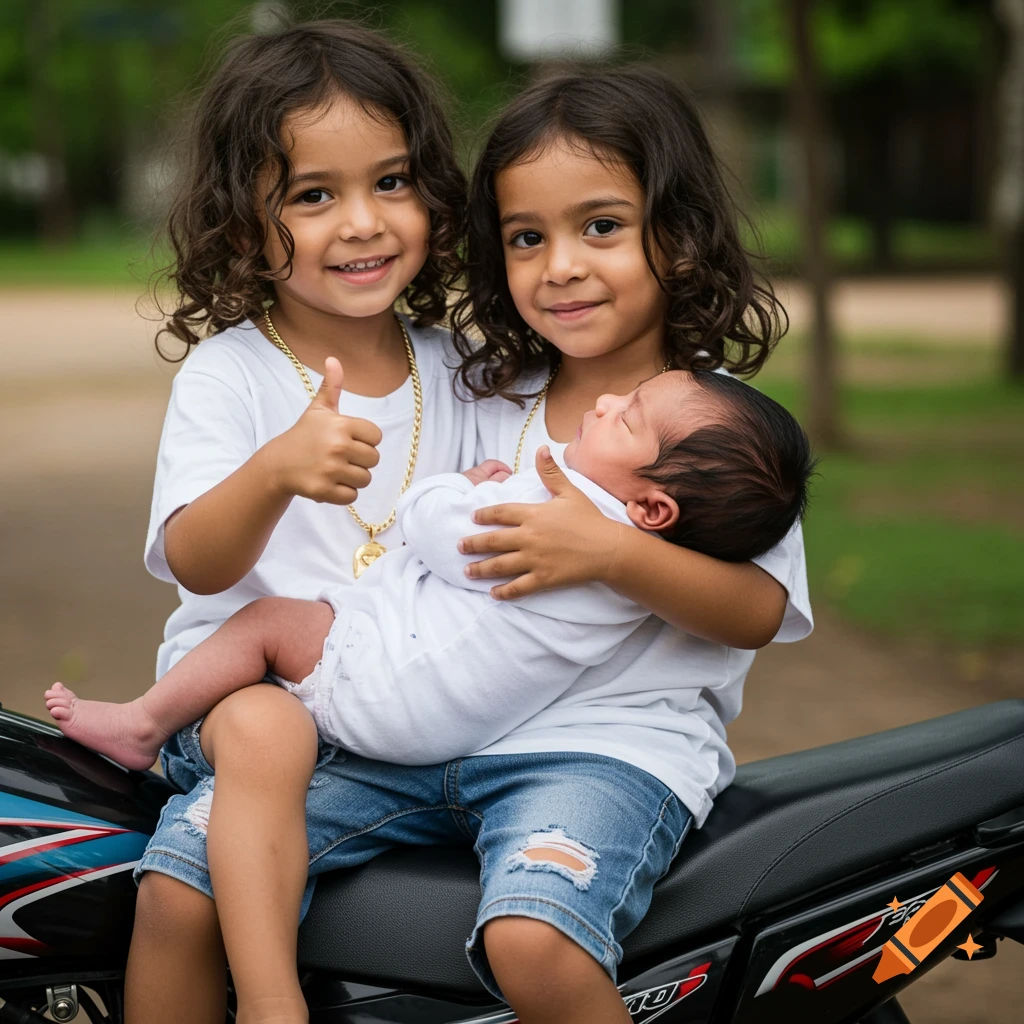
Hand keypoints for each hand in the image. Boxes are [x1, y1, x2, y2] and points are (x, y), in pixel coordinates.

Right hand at [264, 357, 382, 504]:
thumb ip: (331, 386)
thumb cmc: (304, 435)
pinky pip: (352, 496)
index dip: (365, 440)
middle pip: (374, 460)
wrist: (278, 464)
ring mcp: (330, 470)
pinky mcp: (324, 490)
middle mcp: (337, 446)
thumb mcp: (318, 410)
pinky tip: (330, 483)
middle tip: (341, 457)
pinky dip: (343, 493)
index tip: (348, 440)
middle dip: (360, 460)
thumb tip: (333, 359)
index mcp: (341, 425)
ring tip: (335, 470)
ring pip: (365, 479)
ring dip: (353, 478)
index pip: (376, 437)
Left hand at [458, 446, 622, 599]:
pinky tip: (493, 594)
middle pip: (492, 541)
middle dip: (473, 544)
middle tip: (459, 546)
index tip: (472, 517)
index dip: (483, 515)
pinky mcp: (544, 578)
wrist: (608, 548)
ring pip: (499, 565)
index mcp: (533, 514)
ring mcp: (535, 559)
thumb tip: (540, 449)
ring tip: (467, 571)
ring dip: (480, 569)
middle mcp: (529, 537)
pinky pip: (518, 587)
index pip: (500, 512)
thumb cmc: (589, 519)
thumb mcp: (570, 492)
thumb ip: (551, 473)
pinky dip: (503, 592)